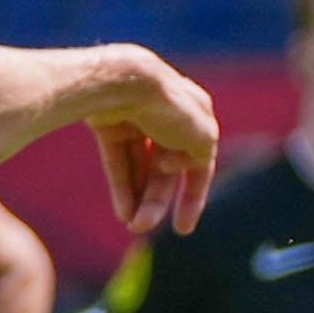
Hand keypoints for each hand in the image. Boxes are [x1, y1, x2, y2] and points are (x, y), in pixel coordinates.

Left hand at [84, 49, 223, 233]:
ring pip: (139, 167)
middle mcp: (167, 116)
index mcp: (196, 114)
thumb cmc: (168, 107)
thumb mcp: (202, 136)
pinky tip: (122, 211)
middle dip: (155, 201)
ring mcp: (137, 119)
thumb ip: (202, 154)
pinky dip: (121, 185)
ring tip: (131, 224)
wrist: (124, 83)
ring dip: (137, 197)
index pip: (199, 162)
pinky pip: (118, 159)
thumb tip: (191, 166)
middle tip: (142, 228)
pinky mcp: (110, 122)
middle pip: (164, 170)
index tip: (183, 229)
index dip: (193, 196)